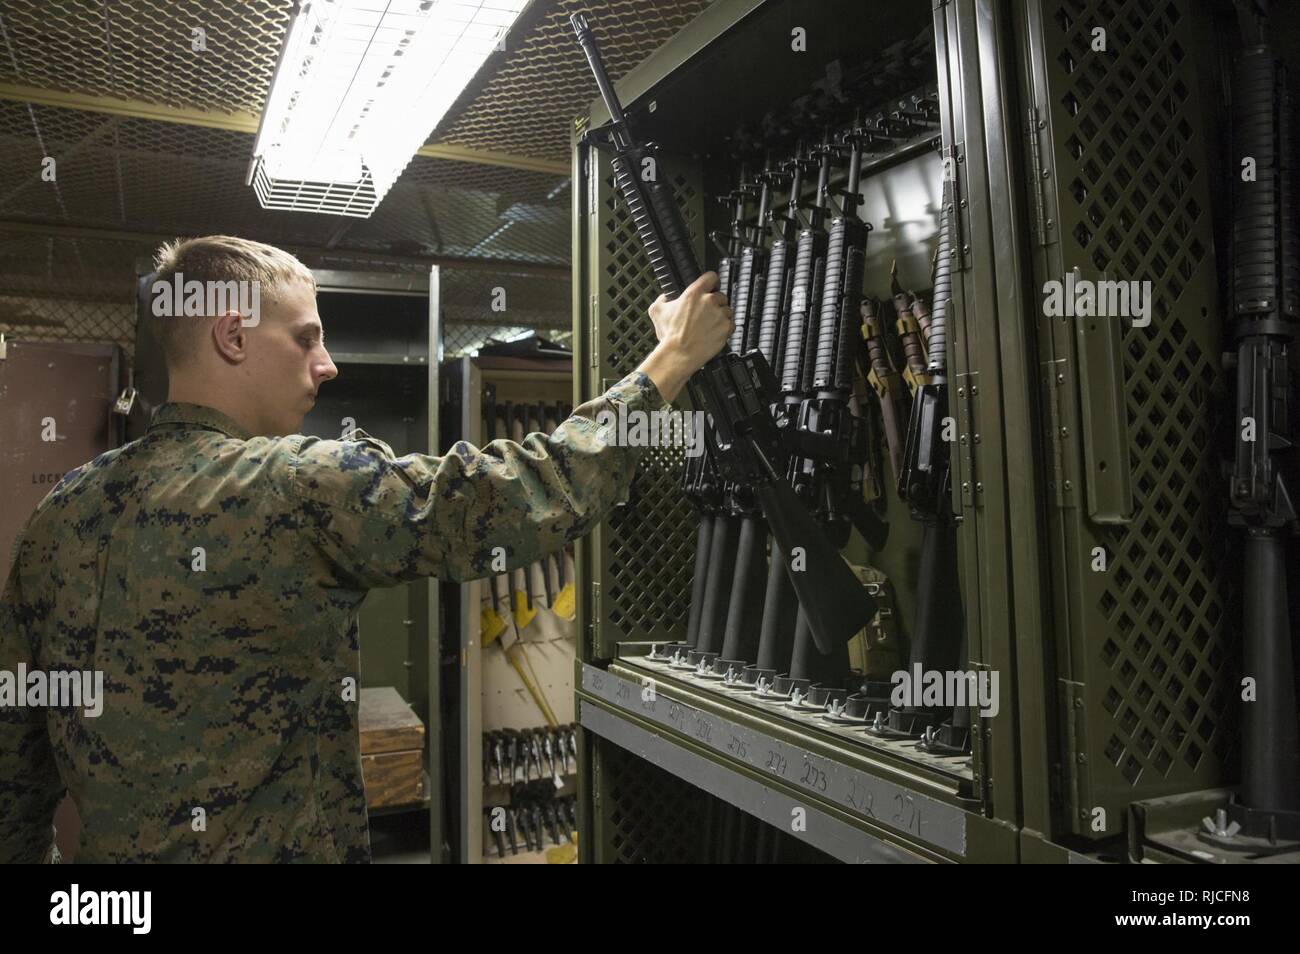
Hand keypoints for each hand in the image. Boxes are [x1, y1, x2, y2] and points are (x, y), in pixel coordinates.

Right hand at [638, 272, 732, 401]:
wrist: (679, 354)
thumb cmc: (670, 336)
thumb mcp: (657, 311)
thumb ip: (662, 299)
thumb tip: (665, 297)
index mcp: (694, 294)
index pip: (711, 277)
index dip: (711, 281)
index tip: (711, 285)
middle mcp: (709, 301)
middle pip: (720, 295)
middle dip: (715, 303)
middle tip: (707, 313)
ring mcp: (719, 314)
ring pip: (727, 310)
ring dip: (721, 316)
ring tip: (710, 325)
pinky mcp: (726, 327)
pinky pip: (731, 324)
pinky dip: (725, 328)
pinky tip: (714, 332)